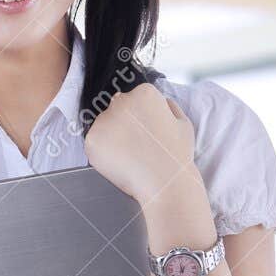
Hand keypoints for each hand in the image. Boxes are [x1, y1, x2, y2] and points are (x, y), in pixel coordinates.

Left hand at [83, 82, 196, 203]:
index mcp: (144, 93)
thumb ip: (169, 107)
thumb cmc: (176, 155)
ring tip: (130, 155)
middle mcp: (121, 101)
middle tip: (138, 144)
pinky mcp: (91, 140)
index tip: (148, 131)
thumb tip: (161, 103)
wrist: (165, 182)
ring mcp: (104, 120)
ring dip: (113, 136)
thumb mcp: (183, 123)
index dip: (142, 117)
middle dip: (125, 123)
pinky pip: (95, 142)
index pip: (136, 98)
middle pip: (118, 108)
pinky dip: (104, 152)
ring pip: (105, 125)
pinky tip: (121, 161)